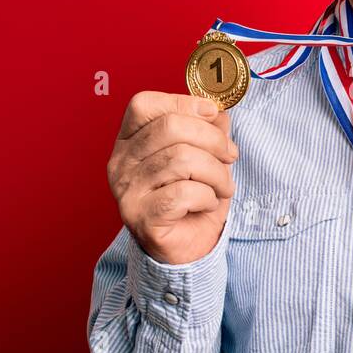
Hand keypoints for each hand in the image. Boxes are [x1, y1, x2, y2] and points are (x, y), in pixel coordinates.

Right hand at [106, 92, 238, 264]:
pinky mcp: (142, 217)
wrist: (186, 250)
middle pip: (170, 127)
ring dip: (216, 173)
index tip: (213, 113)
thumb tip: (219, 112)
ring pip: (182, 159)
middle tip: (231, 155)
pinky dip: (207, 197)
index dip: (182, 102)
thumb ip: (208, 130)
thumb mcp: (205, 157)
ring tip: (224, 187)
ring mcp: (127, 191)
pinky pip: (183, 193)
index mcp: (129, 141)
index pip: (144, 105)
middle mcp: (121, 163)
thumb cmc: (192, 199)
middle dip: (212, 139)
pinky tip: (207, 204)